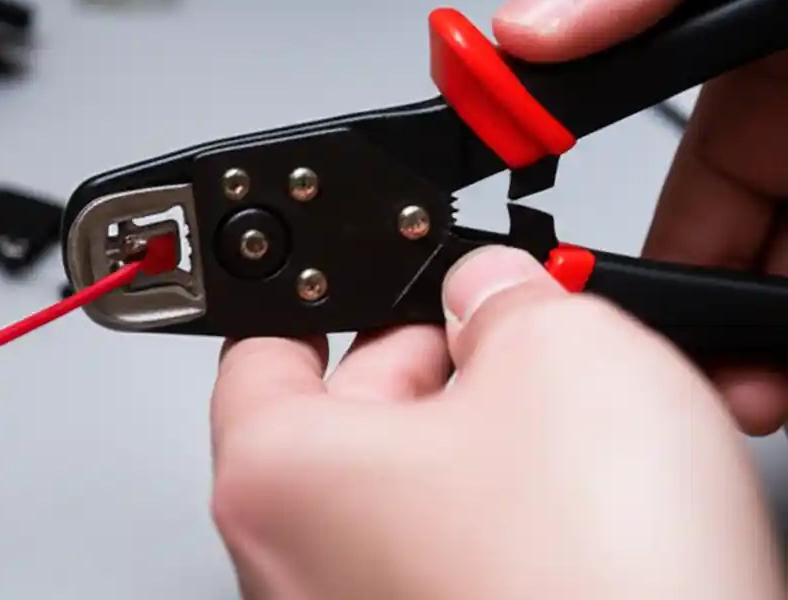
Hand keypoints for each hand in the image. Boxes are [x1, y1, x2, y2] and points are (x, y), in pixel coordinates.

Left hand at [210, 246, 783, 599]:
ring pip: (415, 492)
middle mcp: (292, 565)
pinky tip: (590, 507)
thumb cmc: (591, 585)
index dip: (327, 296)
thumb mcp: (560, 354)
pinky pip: (450, 557)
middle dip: (443, 367)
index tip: (369, 281)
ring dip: (495, 445)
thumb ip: (502, 297)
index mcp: (275, 476)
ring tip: (589, 433)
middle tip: (522, 347)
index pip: (260, 348)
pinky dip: (510, 519)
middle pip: (349, 419)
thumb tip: (493, 293)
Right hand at [492, 0, 787, 434]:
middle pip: (719, 247)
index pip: (648, 154)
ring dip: (740, 354)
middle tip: (644, 376)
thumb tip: (527, 33)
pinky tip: (778, 377)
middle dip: (674, 321)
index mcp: (742, 40)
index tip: (560, 292)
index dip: (600, 231)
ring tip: (720, 400)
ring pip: (776, 279)